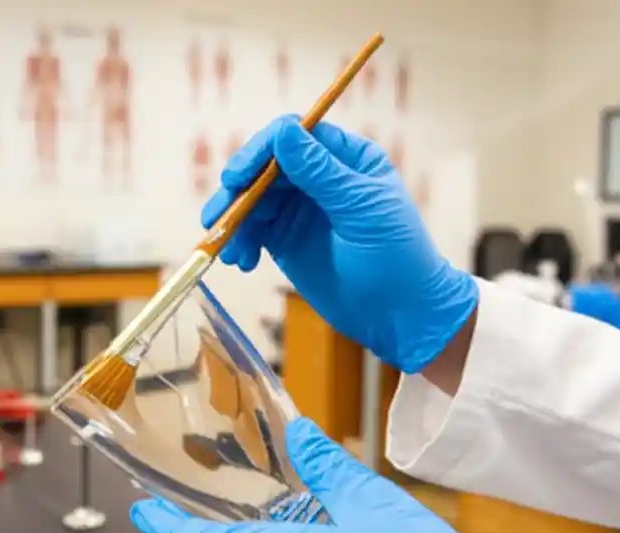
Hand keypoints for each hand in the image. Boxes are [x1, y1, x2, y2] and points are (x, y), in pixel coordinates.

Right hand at [204, 115, 477, 371]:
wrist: (401, 314)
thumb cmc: (395, 256)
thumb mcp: (360, 208)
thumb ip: (320, 171)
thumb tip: (282, 132)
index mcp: (345, 158)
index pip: (292, 136)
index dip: (260, 152)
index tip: (237, 178)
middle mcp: (318, 177)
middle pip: (263, 167)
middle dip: (237, 190)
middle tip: (218, 217)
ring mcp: (299, 209)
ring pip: (251, 199)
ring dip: (232, 221)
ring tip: (225, 249)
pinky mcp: (285, 240)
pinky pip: (251, 231)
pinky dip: (239, 242)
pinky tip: (241, 261)